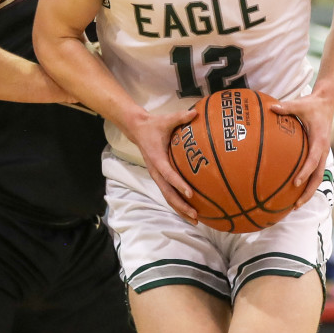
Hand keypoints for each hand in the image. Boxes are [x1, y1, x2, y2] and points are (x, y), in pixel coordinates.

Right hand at [128, 107, 198, 222]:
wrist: (137, 129)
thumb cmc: (154, 125)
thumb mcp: (167, 119)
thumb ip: (181, 117)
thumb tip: (196, 113)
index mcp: (157, 159)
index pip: (169, 174)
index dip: (179, 184)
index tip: (190, 194)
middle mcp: (156, 171)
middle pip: (168, 193)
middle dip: (181, 206)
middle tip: (195, 215)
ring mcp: (156, 176)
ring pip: (167, 197)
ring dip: (180, 209)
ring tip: (195, 219)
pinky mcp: (159, 177)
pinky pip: (168, 193)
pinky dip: (177, 203)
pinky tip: (189, 210)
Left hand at [273, 86, 333, 207]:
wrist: (327, 103)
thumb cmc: (312, 105)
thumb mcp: (300, 104)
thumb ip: (286, 107)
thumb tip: (270, 107)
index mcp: (319, 141)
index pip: (313, 160)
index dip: (305, 172)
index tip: (295, 183)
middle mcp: (323, 150)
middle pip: (318, 177)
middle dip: (308, 192)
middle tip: (296, 205)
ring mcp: (322, 153)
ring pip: (317, 177)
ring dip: (308, 192)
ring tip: (295, 205)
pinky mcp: (319, 154)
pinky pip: (314, 172)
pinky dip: (307, 182)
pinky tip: (295, 191)